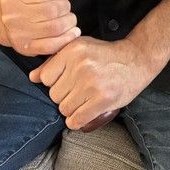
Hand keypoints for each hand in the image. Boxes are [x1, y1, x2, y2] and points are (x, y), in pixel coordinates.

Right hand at [0, 0, 78, 55]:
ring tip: (68, 19)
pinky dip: (66, 39)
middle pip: (52, 11)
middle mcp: (13, 16)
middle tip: (64, 8)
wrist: (2, 18)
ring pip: (55, 28)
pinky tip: (72, 32)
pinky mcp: (25, 48)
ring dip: (69, 22)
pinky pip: (51, 46)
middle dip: (65, 7)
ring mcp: (18, 34)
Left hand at [28, 36, 156, 129]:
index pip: (45, 78)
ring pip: (64, 109)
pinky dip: (78, 120)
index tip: (67, 80)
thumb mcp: (80, 48)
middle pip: (54, 95)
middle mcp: (80, 66)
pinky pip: (76, 120)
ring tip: (85, 100)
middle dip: (64, 96)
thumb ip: (55, 61)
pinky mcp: (102, 100)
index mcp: (73, 50)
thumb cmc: (105, 55)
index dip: (55, 82)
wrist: (137, 59)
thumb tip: (32, 77)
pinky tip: (85, 112)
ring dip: (72, 109)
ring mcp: (91, 84)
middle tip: (79, 90)